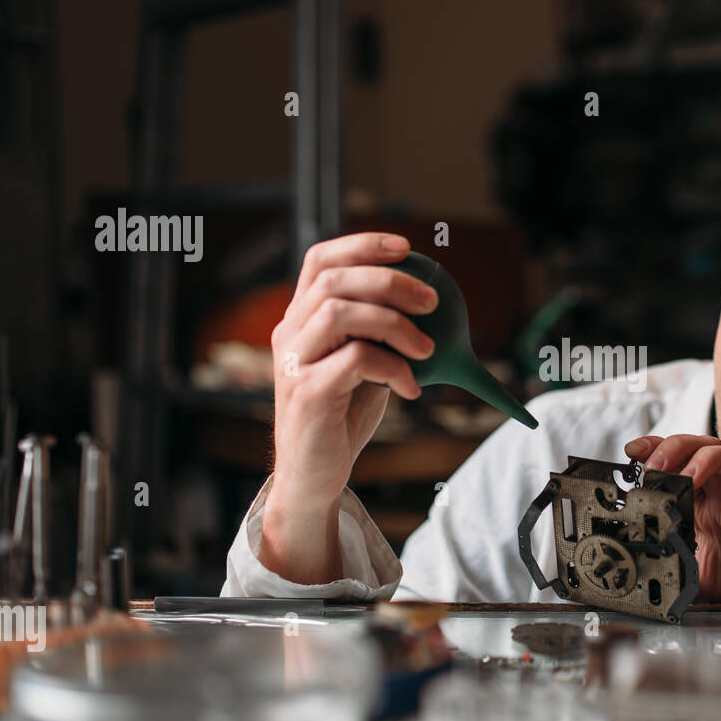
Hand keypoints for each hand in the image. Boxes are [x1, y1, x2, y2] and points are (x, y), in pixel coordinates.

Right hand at [260, 232, 437, 581]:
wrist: (314, 475)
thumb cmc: (343, 417)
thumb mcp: (366, 366)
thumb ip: (379, 334)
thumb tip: (427, 301)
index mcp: (300, 319)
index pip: (320, 261)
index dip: (361, 245)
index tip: (406, 247)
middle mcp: (288, 333)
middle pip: (333, 281)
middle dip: (389, 282)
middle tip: (432, 301)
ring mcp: (292, 362)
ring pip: (340, 313)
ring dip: (394, 324)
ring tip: (428, 350)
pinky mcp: (305, 392)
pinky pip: (355, 360)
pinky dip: (393, 368)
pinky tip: (412, 389)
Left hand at [624, 435, 720, 603]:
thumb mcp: (678, 563)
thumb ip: (658, 549)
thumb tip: (625, 550)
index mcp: (700, 501)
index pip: (682, 458)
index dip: (658, 446)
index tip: (633, 451)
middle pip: (708, 447)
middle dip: (678, 447)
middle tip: (655, 467)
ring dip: (711, 460)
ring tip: (690, 478)